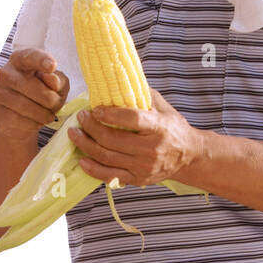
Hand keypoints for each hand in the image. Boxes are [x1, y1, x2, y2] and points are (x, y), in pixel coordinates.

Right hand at [0, 47, 69, 141]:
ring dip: (42, 114)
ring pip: (23, 105)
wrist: (22, 119)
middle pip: (29, 85)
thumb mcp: (57, 86)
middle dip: (48, 98)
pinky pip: (17, 119)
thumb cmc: (42, 95)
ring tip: (49, 116)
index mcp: (20, 60)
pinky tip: (37, 122)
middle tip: (55, 104)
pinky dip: (32, 123)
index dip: (41, 60)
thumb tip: (53, 80)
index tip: (52, 66)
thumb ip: (59, 80)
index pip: (30, 57)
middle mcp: (5, 73)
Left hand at [68, 89, 202, 187]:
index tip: (95, 109)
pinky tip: (82, 159)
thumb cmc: (172, 127)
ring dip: (86, 145)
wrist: (189, 155)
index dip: (111, 114)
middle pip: (113, 140)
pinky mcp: (138, 180)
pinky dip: (93, 169)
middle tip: (80, 117)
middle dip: (91, 127)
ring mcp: (144, 167)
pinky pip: (110, 176)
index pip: (133, 119)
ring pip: (107, 157)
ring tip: (74, 133)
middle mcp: (152, 149)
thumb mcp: (163, 107)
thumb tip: (114, 83)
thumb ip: (141, 96)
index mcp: (160, 128)